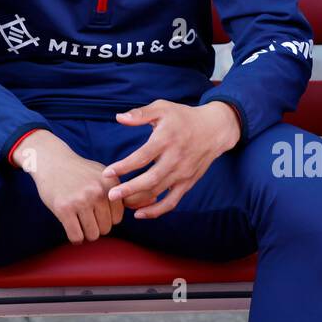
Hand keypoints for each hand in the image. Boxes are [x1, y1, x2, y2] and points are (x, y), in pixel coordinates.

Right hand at [17, 130, 124, 243]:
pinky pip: (76, 236)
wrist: (51, 160)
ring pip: (92, 235)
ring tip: (79, 223)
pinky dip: (75, 238)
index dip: (106, 218)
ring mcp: (81, 200)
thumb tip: (133, 209)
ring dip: (85, 233)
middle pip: (105, 228)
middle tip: (86, 219)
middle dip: (96, 227)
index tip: (96, 213)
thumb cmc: (78, 171)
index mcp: (110, 183)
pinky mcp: (64, 208)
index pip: (117, 218)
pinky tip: (71, 228)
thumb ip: (116, 191)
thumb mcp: (102, 174)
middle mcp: (98, 192)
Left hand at [101, 99, 240, 218]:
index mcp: (166, 139)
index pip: (142, 156)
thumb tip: (118, 118)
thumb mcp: (163, 108)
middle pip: (151, 179)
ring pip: (159, 192)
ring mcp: (183, 173)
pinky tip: (140, 213)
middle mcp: (175, 158)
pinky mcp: (188, 183)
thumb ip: (140, 114)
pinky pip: (172, 201)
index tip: (107, 173)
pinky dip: (156, 211)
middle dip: (129, 189)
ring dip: (138, 201)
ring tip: (120, 204)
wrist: (214, 130)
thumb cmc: (183, 117)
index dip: (124, 166)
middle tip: (110, 195)